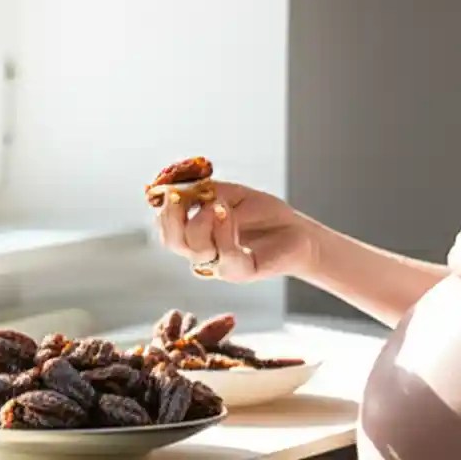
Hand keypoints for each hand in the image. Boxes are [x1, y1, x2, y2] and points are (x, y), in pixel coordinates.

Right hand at [154, 181, 316, 281]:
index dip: (164, 211)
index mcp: (196, 236)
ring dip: (203, 221)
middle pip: (173, 242)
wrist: (296, 230)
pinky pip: (226, 256)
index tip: (171, 190)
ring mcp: (221, 265)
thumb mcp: (230, 194)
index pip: (167, 229)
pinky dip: (223, 232)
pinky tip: (228, 213)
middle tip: (180, 197)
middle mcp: (204, 253)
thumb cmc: (263, 213)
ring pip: (197, 250)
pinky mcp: (242, 272)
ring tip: (220, 204)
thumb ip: (205, 192)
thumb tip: (178, 187)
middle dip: (172, 218)